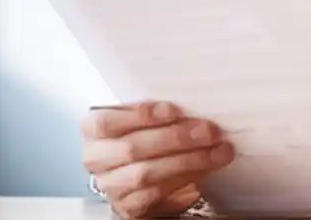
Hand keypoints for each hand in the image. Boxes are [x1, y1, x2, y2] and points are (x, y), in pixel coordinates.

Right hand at [81, 101, 235, 218]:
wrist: (134, 173)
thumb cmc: (142, 136)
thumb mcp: (142, 118)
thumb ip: (158, 112)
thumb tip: (194, 104)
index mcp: (94, 130)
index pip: (106, 122)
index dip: (140, 115)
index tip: (174, 110)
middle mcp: (97, 158)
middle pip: (132, 148)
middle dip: (175, 138)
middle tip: (208, 131)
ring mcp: (111, 184)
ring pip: (146, 173)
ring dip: (187, 161)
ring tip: (216, 151)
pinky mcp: (128, 205)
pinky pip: (156, 194)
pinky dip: (185, 179)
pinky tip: (204, 168)